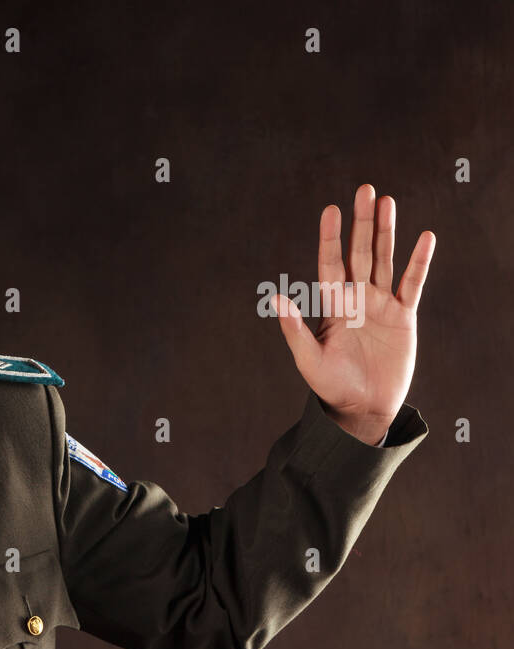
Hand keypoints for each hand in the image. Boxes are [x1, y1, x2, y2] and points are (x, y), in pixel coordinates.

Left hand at [272, 183, 435, 443]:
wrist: (361, 407)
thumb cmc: (330, 385)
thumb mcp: (308, 359)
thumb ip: (294, 329)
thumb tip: (275, 298)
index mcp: (332, 306)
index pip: (330, 263)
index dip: (331, 237)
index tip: (331, 210)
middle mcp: (357, 299)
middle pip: (360, 253)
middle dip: (363, 223)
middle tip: (366, 190)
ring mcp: (381, 305)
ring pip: (384, 260)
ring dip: (387, 232)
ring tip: (389, 202)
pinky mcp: (404, 317)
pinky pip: (412, 284)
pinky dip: (418, 262)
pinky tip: (424, 238)